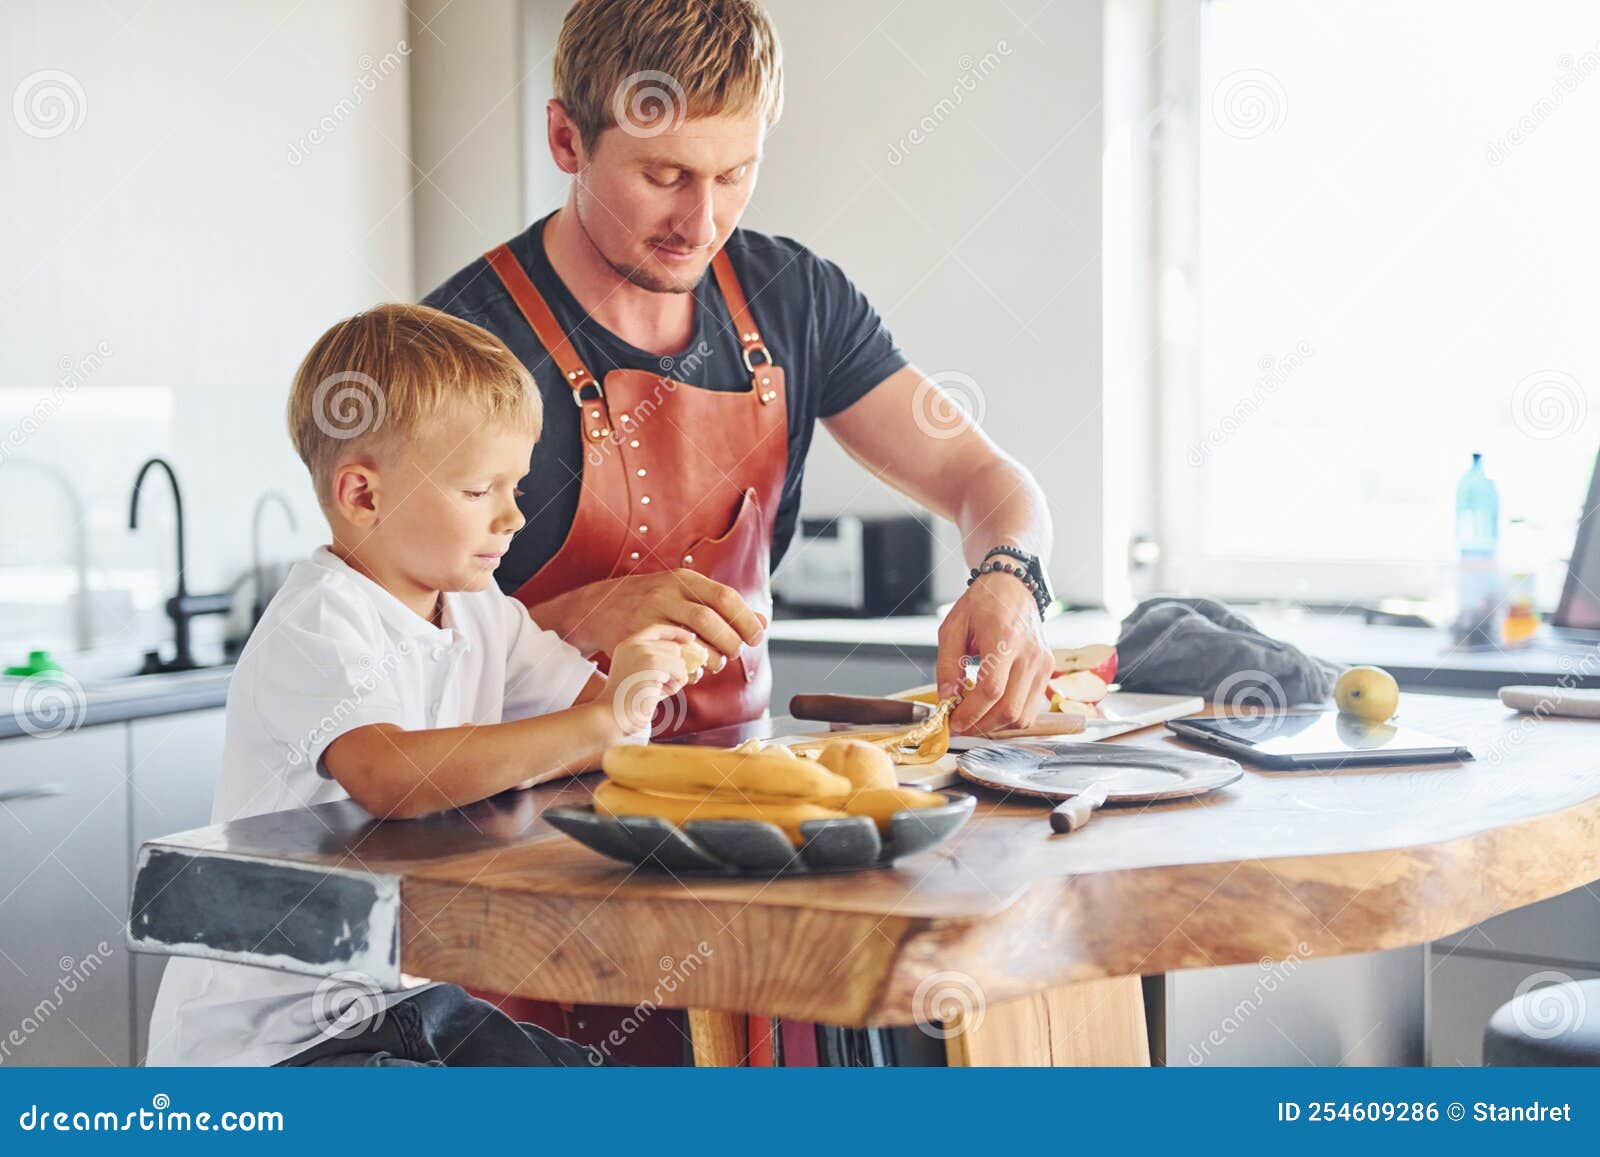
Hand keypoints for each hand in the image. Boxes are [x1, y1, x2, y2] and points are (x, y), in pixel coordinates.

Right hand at [535, 570, 766, 664]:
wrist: (598, 607)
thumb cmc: (653, 604)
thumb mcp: (686, 595)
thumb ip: (723, 607)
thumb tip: (763, 621)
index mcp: (683, 579)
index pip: (724, 596)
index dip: (745, 619)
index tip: (757, 637)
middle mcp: (665, 593)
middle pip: (710, 619)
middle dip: (730, 641)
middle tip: (735, 653)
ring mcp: (647, 617)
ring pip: (691, 640)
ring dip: (712, 657)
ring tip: (715, 663)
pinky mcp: (635, 640)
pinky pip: (671, 659)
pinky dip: (689, 669)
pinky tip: (693, 671)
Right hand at [604, 624, 697, 737]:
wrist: (614, 715)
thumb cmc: (631, 701)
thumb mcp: (642, 675)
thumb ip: (659, 661)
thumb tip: (690, 656)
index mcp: (627, 645)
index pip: (656, 629)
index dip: (675, 633)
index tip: (691, 638)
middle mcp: (634, 644)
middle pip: (672, 647)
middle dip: (675, 668)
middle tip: (663, 686)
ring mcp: (642, 651)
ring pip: (679, 659)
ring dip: (676, 678)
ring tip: (659, 691)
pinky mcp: (652, 662)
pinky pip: (680, 670)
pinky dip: (677, 684)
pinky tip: (662, 694)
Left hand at [936, 572, 1052, 734]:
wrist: (1012, 587)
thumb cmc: (981, 604)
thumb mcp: (952, 628)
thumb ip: (947, 665)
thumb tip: (947, 699)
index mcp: (1005, 639)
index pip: (992, 690)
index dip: (971, 713)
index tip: (953, 722)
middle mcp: (1030, 654)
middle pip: (1009, 709)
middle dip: (981, 725)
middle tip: (960, 725)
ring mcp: (1043, 664)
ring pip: (1023, 716)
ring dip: (996, 726)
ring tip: (975, 717)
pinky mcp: (1048, 670)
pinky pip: (1031, 708)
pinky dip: (1010, 717)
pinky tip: (992, 709)